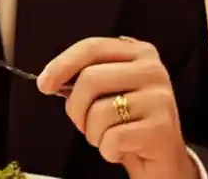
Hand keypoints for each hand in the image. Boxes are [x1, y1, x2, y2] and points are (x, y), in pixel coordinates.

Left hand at [38, 37, 199, 178]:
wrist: (163, 161)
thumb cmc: (129, 124)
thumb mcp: (110, 92)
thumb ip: (87, 78)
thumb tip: (50, 80)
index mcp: (139, 53)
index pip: (92, 47)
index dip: (62, 64)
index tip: (44, 84)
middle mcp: (153, 70)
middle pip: (90, 79)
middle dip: (76, 108)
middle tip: (83, 123)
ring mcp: (160, 99)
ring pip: (98, 112)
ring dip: (93, 134)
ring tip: (109, 136)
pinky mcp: (160, 129)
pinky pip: (112, 139)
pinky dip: (108, 151)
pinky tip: (122, 149)